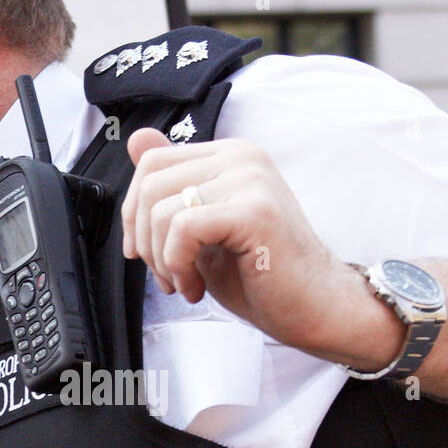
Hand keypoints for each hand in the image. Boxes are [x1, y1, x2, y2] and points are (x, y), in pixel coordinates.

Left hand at [120, 127, 360, 354]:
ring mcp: (250, 180)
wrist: (312, 307)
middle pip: (151, 183)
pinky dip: (178, 266)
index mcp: (229, 157)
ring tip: (186, 283)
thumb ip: (172, 187)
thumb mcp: (202, 229)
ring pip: (162, 209)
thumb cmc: (261, 275)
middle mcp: (241, 158)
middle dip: (144, 240)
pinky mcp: (254, 211)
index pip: (153, 161)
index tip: (143, 251)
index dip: (134, 212)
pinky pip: (183, 229)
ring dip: (162, 260)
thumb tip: (135, 140)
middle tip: (167, 275)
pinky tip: (196, 286)